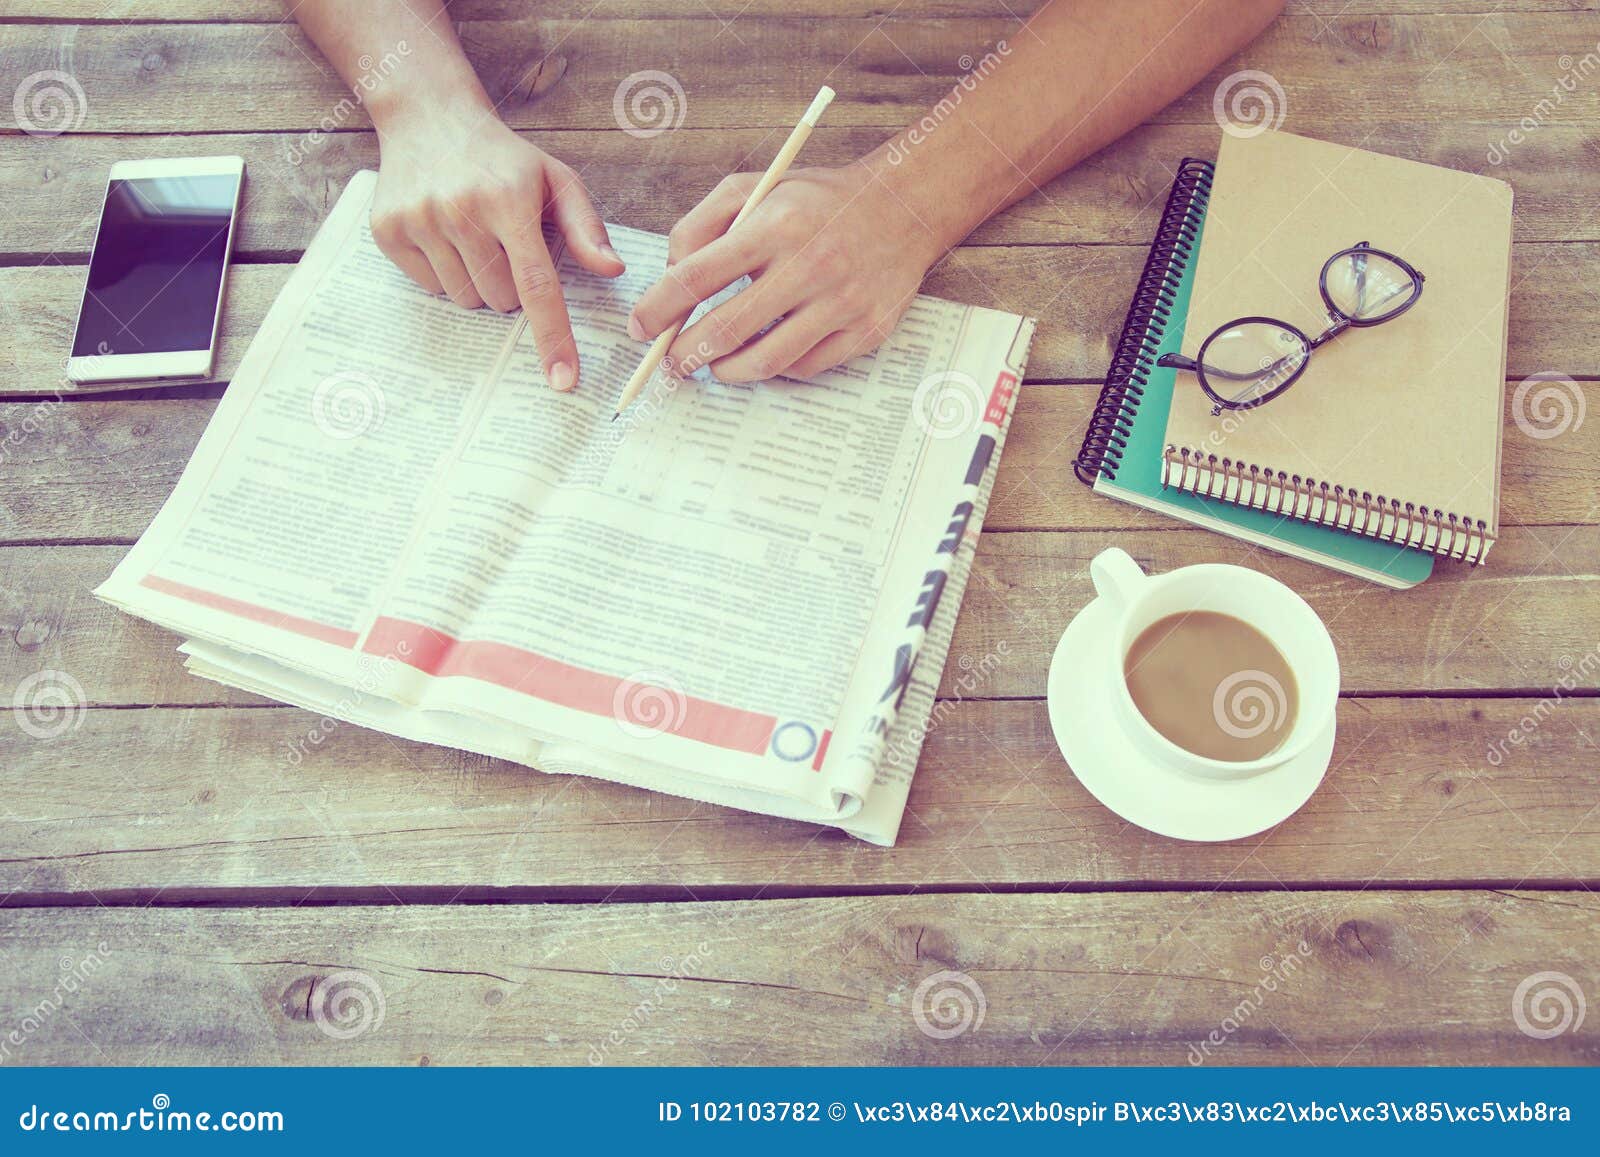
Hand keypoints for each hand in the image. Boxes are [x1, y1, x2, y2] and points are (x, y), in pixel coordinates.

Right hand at [370, 114, 624, 389]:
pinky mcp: (388, 230)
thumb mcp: (556, 179)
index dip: (552, 336)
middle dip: (513, 289)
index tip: (563, 380)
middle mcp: (460, 210)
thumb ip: (586, 228)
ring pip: (466, 300)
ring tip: (475, 237)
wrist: (429, 116)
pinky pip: (430, 288)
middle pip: (501, 301)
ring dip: (479, 283)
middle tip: (507, 247)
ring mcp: (419, 220)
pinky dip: (445, 274)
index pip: (537, 284)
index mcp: (509, 199)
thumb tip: (613, 270)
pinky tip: (445, 235)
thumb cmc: (504, 159)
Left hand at [628, 162, 945, 381]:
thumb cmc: (816, 200)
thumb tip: (668, 277)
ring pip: (765, 361)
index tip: (639, 327)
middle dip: (685, 354)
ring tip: (711, 364)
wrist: (903, 208)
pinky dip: (775, 367)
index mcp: (775, 225)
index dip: (659, 309)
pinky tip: (764, 353)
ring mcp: (842, 303)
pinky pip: (804, 368)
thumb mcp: (755, 188)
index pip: (698, 276)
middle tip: (669, 361)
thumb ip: (701, 224)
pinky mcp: (865, 331)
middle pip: (726, 329)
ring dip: (724, 370)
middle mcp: (810, 265)